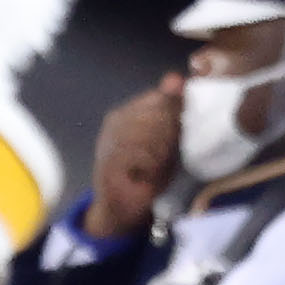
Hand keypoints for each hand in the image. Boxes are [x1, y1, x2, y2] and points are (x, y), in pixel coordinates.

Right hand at [83, 79, 182, 239]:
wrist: (121, 208)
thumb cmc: (146, 172)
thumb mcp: (167, 139)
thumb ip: (171, 110)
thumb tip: (177, 76)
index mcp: (127, 112)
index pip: (157, 98)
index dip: (173, 116)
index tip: (177, 134)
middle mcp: (114, 121)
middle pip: (154, 113)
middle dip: (168, 135)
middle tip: (166, 154)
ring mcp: (108, 140)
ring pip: (147, 132)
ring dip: (159, 152)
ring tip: (156, 165)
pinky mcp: (107, 160)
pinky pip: (137, 153)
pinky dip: (149, 165)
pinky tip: (147, 173)